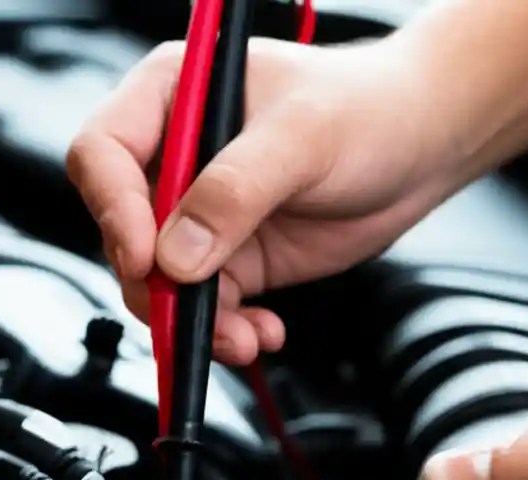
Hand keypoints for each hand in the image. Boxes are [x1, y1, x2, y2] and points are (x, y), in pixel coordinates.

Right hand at [66, 36, 463, 364]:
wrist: (422, 146)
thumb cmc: (367, 108)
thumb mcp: (303, 137)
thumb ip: (236, 191)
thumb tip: (177, 254)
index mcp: (170, 95)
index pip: (104, 154)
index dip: (113, 208)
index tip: (145, 255)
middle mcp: (175, 155)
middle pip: (123, 230)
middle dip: (156, 281)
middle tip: (193, 309)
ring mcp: (199, 212)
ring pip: (160, 281)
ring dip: (193, 319)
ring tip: (242, 335)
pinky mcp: (230, 258)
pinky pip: (205, 307)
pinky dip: (226, 330)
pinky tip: (261, 331)